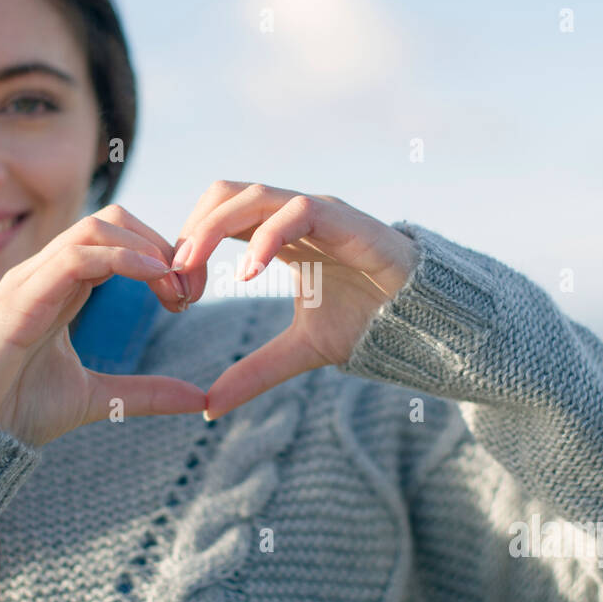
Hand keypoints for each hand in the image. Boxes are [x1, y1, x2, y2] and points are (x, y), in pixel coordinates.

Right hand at [0, 205, 205, 445]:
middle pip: (112, 220)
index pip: (118, 239)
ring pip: (95, 227)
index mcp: (64, 286)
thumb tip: (199, 400)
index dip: (160, 257)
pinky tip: (152, 278)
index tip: (188, 296)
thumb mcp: (98, 398)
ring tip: (174, 285)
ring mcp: (31, 278)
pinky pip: (75, 255)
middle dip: (159, 244)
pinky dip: (121, 258)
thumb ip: (145, 393)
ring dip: (145, 248)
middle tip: (188, 289)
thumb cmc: (17, 410)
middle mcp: (47, 272)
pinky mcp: (20, 295)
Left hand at [169, 181, 419, 420]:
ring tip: (194, 273)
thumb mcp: (300, 351)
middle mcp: (294, 214)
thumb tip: (208, 406)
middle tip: (175, 282)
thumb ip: (255, 372)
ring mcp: (319, 211)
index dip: (187, 246)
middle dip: (190, 233)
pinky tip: (248, 274)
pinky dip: (265, 237)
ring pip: (252, 195)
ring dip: (213, 230)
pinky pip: (297, 211)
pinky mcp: (345, 219)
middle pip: (224, 194)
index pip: (217, 216)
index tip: (176, 294)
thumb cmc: (369, 323)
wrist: (426, 323)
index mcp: (277, 234)